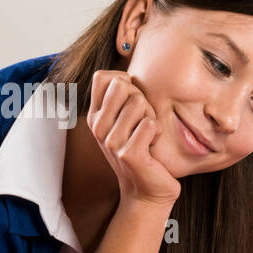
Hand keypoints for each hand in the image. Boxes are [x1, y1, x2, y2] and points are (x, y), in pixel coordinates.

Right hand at [87, 70, 180, 207]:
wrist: (147, 190)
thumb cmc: (142, 149)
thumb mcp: (127, 120)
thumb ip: (123, 95)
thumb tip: (125, 62)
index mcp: (95, 115)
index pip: (103, 76)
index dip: (124, 81)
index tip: (132, 100)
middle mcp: (97, 127)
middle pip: (122, 86)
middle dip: (141, 98)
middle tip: (143, 120)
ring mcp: (110, 141)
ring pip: (138, 103)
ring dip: (151, 117)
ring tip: (148, 135)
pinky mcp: (127, 154)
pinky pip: (149, 124)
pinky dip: (157, 132)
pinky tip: (152, 146)